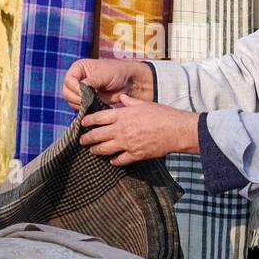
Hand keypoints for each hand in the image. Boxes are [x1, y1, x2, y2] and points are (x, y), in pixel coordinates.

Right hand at [62, 58, 153, 108]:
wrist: (129, 81)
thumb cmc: (116, 72)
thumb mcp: (102, 75)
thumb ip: (90, 82)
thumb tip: (81, 91)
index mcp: (79, 68)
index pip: (68, 80)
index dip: (74, 88)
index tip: (84, 93)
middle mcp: (77, 79)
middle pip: (66, 92)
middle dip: (76, 98)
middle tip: (88, 101)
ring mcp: (81, 91)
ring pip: (71, 101)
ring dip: (81, 104)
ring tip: (94, 103)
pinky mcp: (87, 101)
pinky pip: (79, 107)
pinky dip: (85, 109)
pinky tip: (94, 107)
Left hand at [79, 93, 199, 165]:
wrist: (176, 130)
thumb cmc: (163, 114)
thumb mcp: (144, 104)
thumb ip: (130, 102)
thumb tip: (122, 98)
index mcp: (122, 115)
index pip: (98, 118)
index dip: (88, 121)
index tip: (82, 123)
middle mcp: (121, 129)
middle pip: (97, 135)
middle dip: (87, 138)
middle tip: (82, 140)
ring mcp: (127, 143)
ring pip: (104, 149)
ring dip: (96, 150)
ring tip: (92, 150)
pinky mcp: (135, 155)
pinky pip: (119, 160)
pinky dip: (114, 160)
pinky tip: (112, 160)